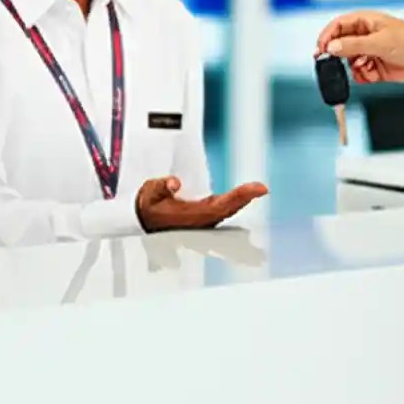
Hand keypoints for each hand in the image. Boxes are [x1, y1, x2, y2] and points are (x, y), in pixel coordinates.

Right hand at [135, 177, 267, 231]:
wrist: (142, 220)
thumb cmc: (148, 206)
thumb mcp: (149, 193)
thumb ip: (161, 187)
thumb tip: (174, 182)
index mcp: (191, 216)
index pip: (219, 206)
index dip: (237, 198)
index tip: (251, 189)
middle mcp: (201, 220)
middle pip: (228, 208)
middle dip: (245, 198)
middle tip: (261, 188)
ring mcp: (204, 219)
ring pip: (228, 209)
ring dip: (243, 200)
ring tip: (259, 189)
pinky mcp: (205, 215)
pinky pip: (224, 208)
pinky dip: (237, 200)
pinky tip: (248, 193)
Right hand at [315, 10, 403, 84]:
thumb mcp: (379, 42)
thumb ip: (353, 45)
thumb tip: (331, 47)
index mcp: (367, 21)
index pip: (338, 25)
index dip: (327, 36)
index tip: (320, 50)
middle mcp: (367, 36)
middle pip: (341, 44)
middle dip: (337, 55)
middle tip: (332, 64)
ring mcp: (372, 52)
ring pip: (350, 62)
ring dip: (353, 67)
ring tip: (364, 67)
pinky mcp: (377, 68)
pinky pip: (360, 74)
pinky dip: (362, 76)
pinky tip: (371, 75)